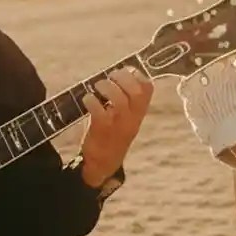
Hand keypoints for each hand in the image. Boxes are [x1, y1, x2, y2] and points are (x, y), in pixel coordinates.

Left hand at [80, 67, 153, 186]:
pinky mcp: (102, 129)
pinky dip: (91, 101)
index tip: (125, 71)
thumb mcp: (126, 119)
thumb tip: (116, 75)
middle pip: (136, 92)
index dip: (137, 74)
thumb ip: (126, 100)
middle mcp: (132, 118)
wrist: (102, 164)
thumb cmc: (112, 136)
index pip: (148, 89)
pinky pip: (99, 111)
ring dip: (106, 87)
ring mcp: (118, 124)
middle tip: (110, 77)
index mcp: (139, 113)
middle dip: (122, 77)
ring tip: (97, 87)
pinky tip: (87, 100)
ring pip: (119, 100)